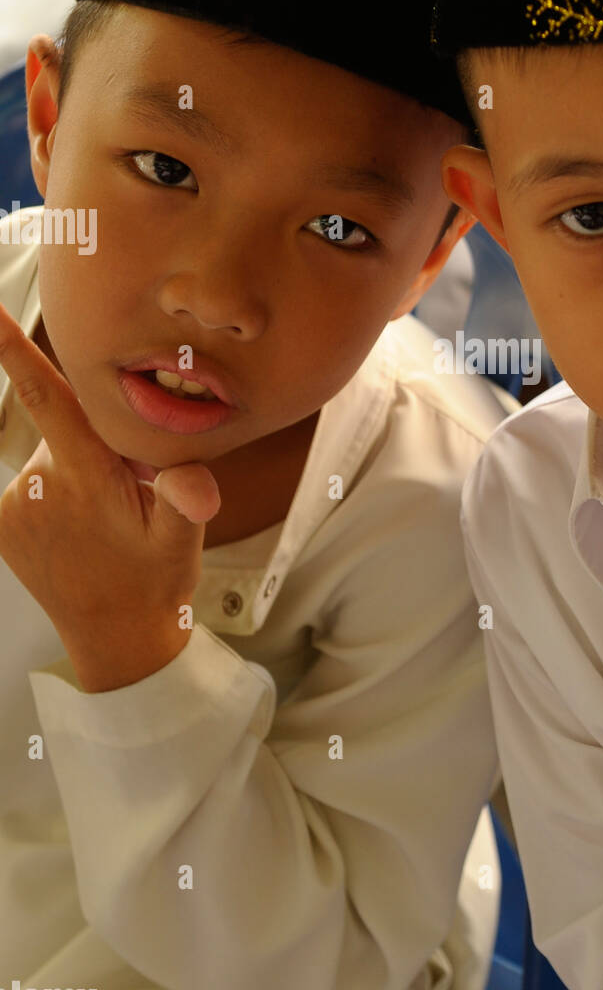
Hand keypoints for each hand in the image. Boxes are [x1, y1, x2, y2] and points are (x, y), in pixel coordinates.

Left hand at [0, 303, 220, 690]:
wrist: (117, 639)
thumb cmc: (154, 582)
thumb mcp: (183, 541)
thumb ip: (186, 502)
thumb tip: (195, 483)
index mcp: (87, 480)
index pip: (49, 400)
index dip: (13, 350)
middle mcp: (41, 488)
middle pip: (67, 430)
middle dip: (99, 447)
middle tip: (130, 495)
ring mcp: (15, 508)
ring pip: (51, 456)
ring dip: (79, 472)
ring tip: (106, 521)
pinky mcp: (1, 522)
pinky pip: (34, 482)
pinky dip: (59, 491)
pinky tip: (80, 528)